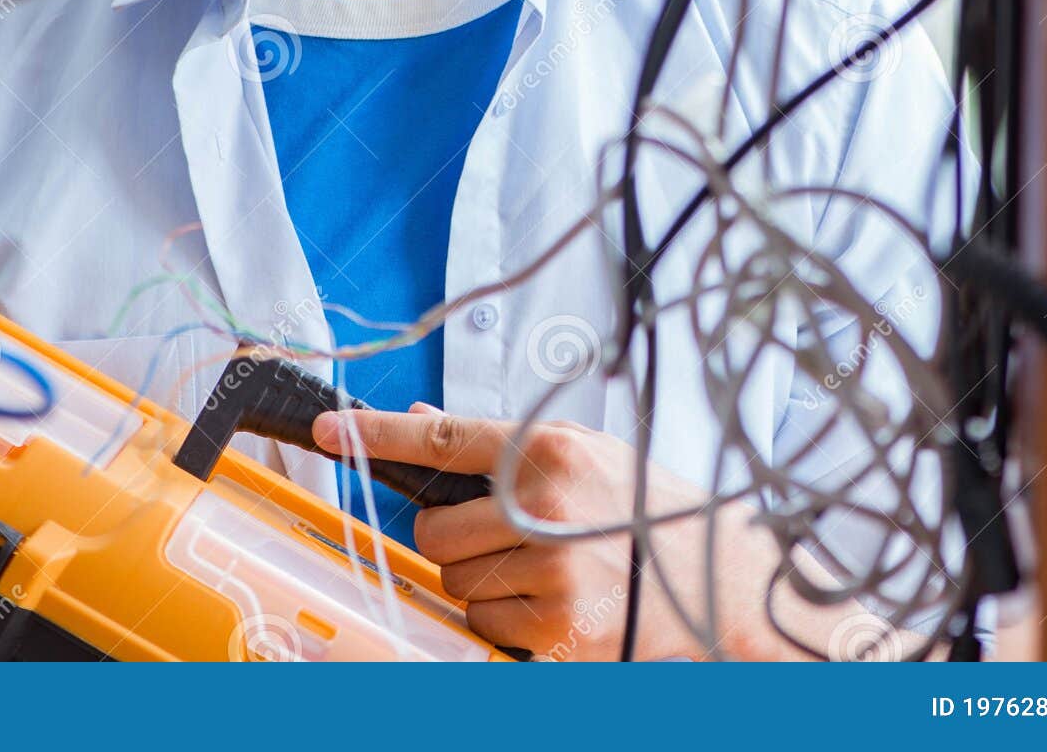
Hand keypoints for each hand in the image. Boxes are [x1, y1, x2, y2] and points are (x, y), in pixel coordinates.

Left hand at [312, 402, 817, 659]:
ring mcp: (547, 571)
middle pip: (435, 528)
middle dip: (455, 535)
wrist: (714, 578)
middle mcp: (541, 505)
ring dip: (479, 577)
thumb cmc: (642, 505)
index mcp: (546, 449)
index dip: (378, 433)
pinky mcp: (553, 628)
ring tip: (539, 565)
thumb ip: (498, 442)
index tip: (332, 429)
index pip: (441, 438)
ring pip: (454, 578)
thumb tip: (423, 420)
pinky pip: (480, 621)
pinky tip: (548, 600)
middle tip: (504, 532)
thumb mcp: (580, 449)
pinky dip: (501, 617)